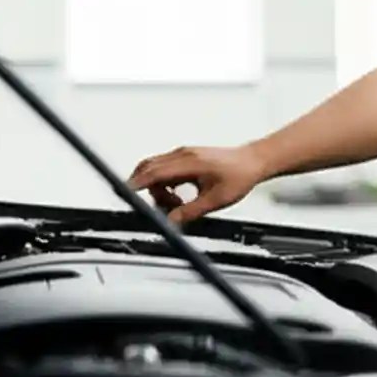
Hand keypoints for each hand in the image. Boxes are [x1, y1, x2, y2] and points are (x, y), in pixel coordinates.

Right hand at [127, 146, 266, 223]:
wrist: (253, 162)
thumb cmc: (239, 177)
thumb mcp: (215, 201)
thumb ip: (190, 212)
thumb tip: (170, 223)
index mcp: (189, 163)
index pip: (154, 173)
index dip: (136, 184)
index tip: (123, 193)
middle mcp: (183, 154)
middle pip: (148, 168)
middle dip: (144, 188)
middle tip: (154, 207)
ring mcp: (183, 154)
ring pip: (155, 169)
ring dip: (158, 189)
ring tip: (177, 204)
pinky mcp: (186, 157)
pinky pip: (164, 169)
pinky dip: (164, 184)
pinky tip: (179, 196)